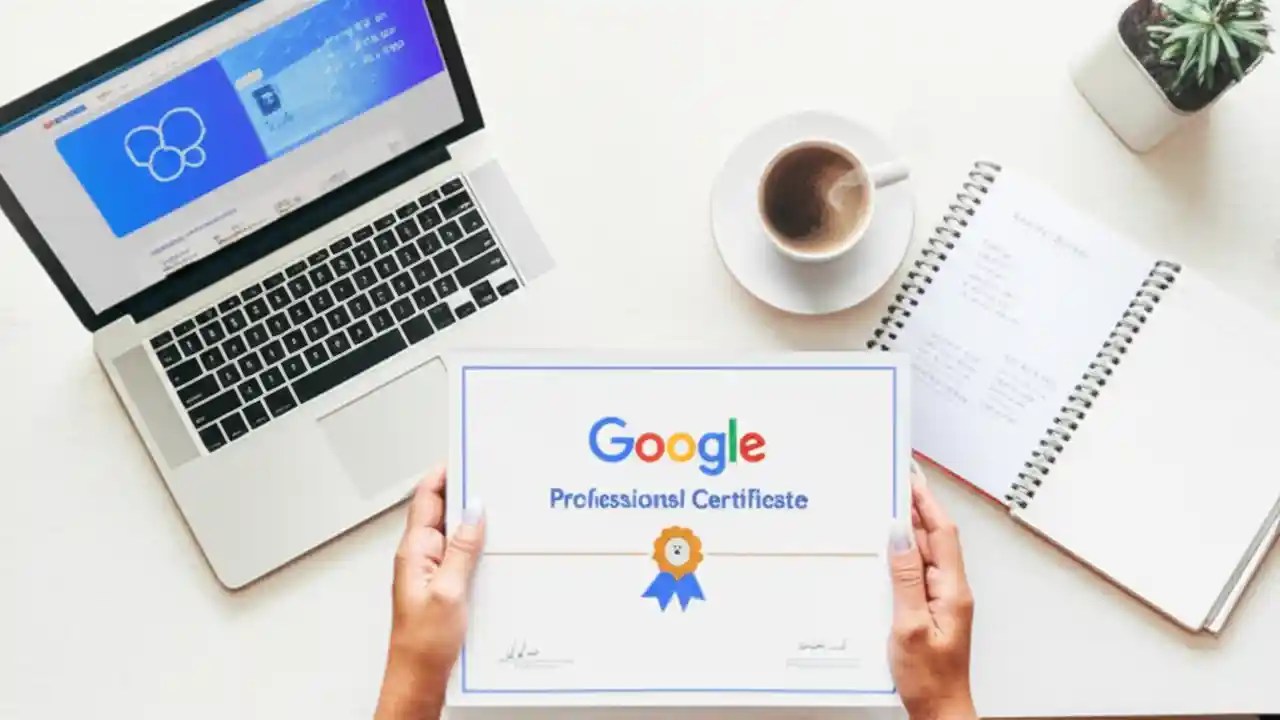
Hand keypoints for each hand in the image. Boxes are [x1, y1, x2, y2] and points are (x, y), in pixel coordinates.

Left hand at [375, 468, 485, 719]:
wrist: (418, 678)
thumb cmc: (423, 644)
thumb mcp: (450, 591)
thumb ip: (462, 549)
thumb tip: (473, 511)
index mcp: (413, 552)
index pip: (425, 499)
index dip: (442, 474)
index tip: (463, 456)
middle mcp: (419, 557)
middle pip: (439, 511)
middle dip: (461, 492)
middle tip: (488, 476)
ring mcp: (429, 571)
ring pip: (451, 533)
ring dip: (470, 519)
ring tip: (495, 507)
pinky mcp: (441, 586)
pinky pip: (457, 554)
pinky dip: (474, 543)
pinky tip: (491, 547)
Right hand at [888, 481, 976, 719]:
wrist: (939, 711)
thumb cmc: (929, 680)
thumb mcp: (908, 625)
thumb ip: (904, 577)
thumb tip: (899, 535)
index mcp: (953, 591)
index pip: (942, 532)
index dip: (926, 501)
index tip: (911, 477)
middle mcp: (952, 591)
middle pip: (936, 538)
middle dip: (918, 506)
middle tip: (898, 482)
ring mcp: (944, 600)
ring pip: (928, 553)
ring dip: (911, 528)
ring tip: (892, 506)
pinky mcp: (932, 609)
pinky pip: (920, 571)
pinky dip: (906, 553)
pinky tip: (892, 550)